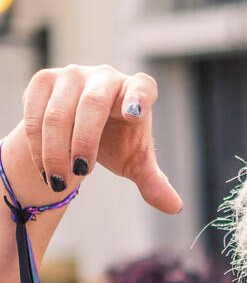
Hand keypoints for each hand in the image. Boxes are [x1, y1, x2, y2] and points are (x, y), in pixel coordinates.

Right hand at [20, 63, 181, 213]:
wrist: (77, 127)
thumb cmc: (116, 141)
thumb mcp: (135, 161)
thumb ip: (152, 181)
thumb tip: (174, 207)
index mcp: (136, 91)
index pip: (142, 88)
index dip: (138, 98)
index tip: (133, 114)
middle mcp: (105, 76)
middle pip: (92, 104)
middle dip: (84, 142)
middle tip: (80, 172)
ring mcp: (72, 75)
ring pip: (58, 114)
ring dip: (55, 151)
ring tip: (58, 179)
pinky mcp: (44, 80)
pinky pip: (35, 115)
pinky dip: (38, 146)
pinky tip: (45, 168)